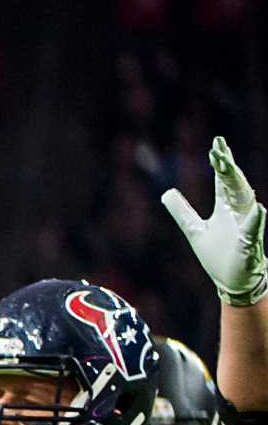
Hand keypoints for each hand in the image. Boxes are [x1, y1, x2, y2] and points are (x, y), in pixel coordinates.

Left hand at [163, 136, 266, 306]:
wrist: (234, 279)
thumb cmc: (217, 255)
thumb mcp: (194, 231)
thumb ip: (182, 211)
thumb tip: (166, 193)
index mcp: (225, 208)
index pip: (223, 181)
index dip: (219, 163)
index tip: (216, 145)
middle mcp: (238, 212)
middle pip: (232, 184)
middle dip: (226, 166)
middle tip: (219, 148)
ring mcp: (246, 225)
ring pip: (244, 199)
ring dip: (237, 183)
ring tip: (229, 167)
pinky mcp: (250, 243)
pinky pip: (254, 229)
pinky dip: (256, 220)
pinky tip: (258, 208)